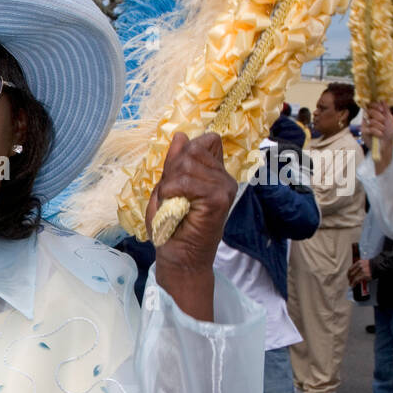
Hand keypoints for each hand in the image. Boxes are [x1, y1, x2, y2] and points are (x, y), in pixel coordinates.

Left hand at [148, 132, 237, 320]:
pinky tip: (175, 207)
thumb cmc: (172, 226)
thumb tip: (180, 135)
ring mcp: (224, 187)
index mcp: (215, 173)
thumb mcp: (168, 187)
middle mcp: (224, 177)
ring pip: (187, 164)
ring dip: (170, 184)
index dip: (186, 153)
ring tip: (174, 204)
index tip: (176, 179)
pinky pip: (186, 182)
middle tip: (172, 196)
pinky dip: (172, 193)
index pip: (206, 141)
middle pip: (193, 150)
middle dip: (173, 171)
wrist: (179, 257)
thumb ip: (175, 162)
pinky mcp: (218, 198)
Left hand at [347, 258, 371, 285]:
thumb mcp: (364, 263)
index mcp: (358, 263)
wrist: (379, 265)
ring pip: (353, 277)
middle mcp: (359, 266)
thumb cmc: (372, 265)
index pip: (350, 269)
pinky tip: (354, 285)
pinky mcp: (365, 275)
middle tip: (349, 281)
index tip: (348, 277)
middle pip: (351, 274)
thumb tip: (354, 273)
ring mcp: (362, 270)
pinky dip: (354, 283)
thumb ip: (358, 267)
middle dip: (349, 279)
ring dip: (351, 282)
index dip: (348, 274)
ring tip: (351, 284)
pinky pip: (357, 280)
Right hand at [361, 103, 392, 173]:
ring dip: (379, 126)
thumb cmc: (388, 132)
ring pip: (371, 120)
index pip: (371, 105)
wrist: (386, 144)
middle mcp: (369, 117)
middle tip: (383, 121)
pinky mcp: (363, 132)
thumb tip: (382, 100)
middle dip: (379, 116)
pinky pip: (369, 128)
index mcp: (375, 113)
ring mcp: (365, 124)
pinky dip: (376, 131)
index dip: (375, 106)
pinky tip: (380, 134)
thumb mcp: (390, 119)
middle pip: (370, 111)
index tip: (382, 110)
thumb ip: (386, 109)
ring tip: (383, 130)